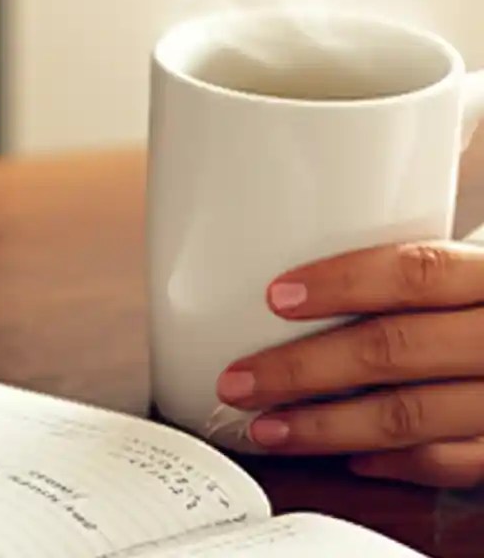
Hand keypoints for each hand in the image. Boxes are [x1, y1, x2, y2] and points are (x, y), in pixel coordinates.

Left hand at [215, 240, 483, 487]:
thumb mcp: (480, 269)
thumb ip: (421, 268)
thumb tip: (310, 237)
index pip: (418, 272)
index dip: (344, 282)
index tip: (277, 296)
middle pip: (394, 350)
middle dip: (304, 369)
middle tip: (240, 380)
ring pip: (410, 416)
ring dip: (326, 426)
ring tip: (267, 428)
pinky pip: (449, 462)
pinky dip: (391, 462)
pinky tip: (347, 458)